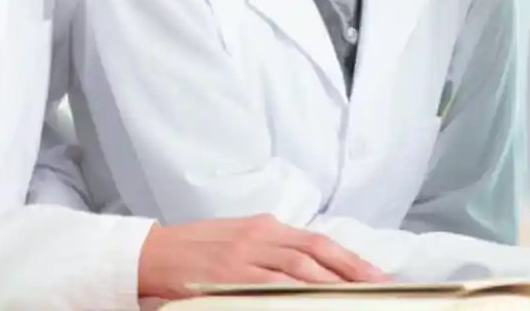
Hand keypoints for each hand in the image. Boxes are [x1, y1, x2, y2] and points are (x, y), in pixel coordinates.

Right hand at [136, 214, 388, 299]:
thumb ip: (272, 249)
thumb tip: (311, 266)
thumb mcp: (239, 238)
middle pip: (315, 252)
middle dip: (350, 270)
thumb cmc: (196, 249)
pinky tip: (309, 302)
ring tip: (353, 296)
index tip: (375, 273)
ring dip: (328, 284)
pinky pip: (267, 287)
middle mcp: (259, 237)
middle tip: (377, 285)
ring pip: (297, 269)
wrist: (151, 253)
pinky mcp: (227, 277)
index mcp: (265, 226)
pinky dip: (292, 294)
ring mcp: (243, 257)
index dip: (349, 258)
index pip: (317, 241)